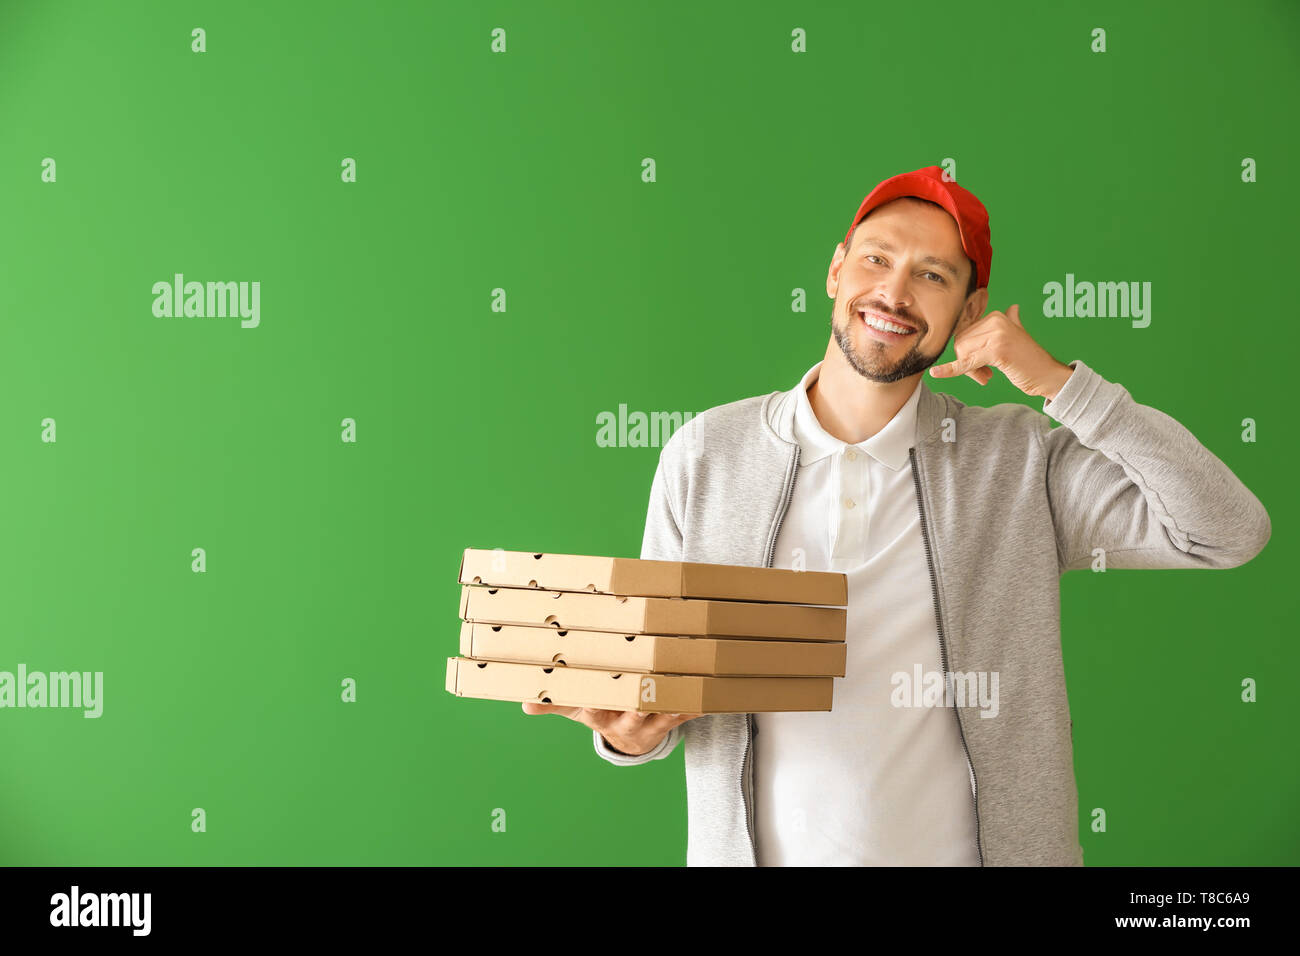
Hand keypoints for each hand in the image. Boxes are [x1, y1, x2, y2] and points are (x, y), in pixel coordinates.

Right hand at [521, 702, 702, 754]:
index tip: (595, 702)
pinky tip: (706, 701)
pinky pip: (685, 716)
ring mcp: (651, 724)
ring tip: (679, 697)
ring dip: (670, 707)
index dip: (595, 709)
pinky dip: (695, 708)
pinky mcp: (672, 721)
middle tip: (643, 696)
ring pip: (661, 716)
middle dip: (638, 706)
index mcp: (603, 718)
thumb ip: (554, 703)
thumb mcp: (576, 709)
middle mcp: (627, 723)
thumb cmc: (602, 712)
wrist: (630, 740)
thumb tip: (524, 703)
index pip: (596, 714)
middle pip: (632, 715)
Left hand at [928, 303, 1073, 400]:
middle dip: (967, 362)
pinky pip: (967, 362)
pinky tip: (936, 373)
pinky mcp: (996, 351)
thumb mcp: (1019, 336)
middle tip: (984, 374)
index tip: (981, 364)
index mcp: (997, 316)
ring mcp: (997, 335)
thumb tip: (1013, 308)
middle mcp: (996, 321)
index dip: (968, 352)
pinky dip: (951, 370)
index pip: (964, 333)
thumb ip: (1012, 321)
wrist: (1048, 376)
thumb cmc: (1031, 360)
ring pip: (963, 353)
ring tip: (987, 376)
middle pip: (961, 343)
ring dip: (971, 371)